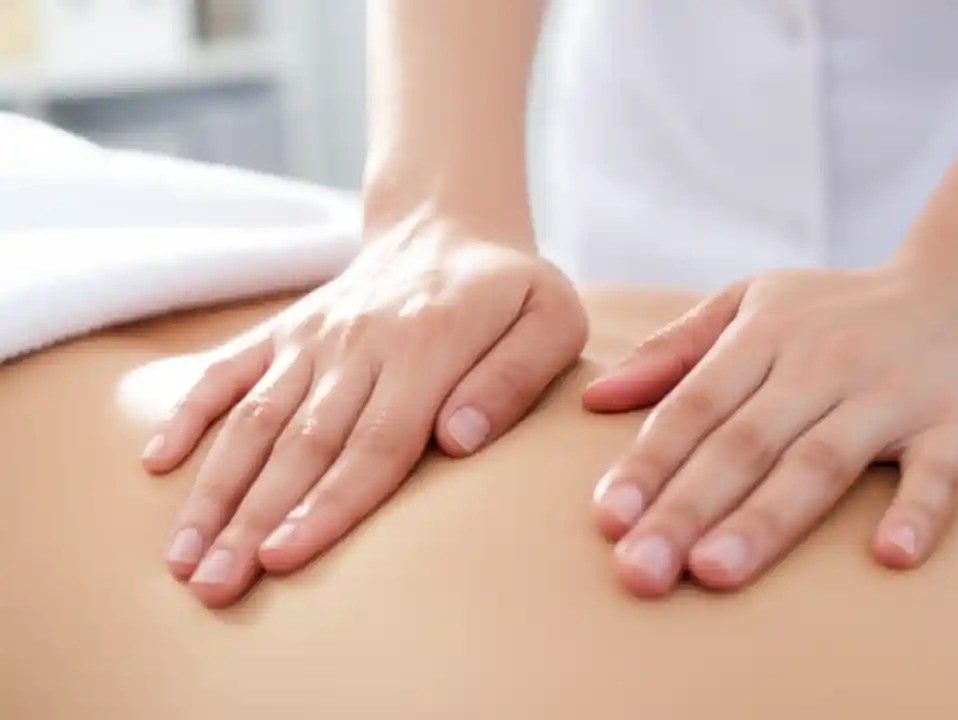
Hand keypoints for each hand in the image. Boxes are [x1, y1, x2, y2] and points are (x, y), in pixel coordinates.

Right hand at [142, 215, 586, 606]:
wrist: (448, 224)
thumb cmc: (510, 289)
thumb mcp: (551, 320)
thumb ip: (514, 378)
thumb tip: (457, 441)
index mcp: (428, 344)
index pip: (375, 442)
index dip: (328, 505)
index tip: (284, 559)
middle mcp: (359, 342)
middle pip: (302, 444)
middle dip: (255, 520)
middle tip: (217, 588)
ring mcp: (313, 335)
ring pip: (255, 418)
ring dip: (216, 489)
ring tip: (183, 560)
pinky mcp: (284, 329)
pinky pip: (227, 369)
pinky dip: (189, 412)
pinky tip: (156, 464)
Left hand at [582, 266, 957, 596]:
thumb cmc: (838, 310)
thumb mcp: (751, 303)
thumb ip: (674, 351)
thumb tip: (593, 399)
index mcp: (765, 336)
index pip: (696, 406)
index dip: (650, 463)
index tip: (607, 520)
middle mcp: (822, 363)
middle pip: (745, 443)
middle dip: (687, 509)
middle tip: (640, 572)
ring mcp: (892, 392)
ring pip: (822, 460)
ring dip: (768, 518)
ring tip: (715, 574)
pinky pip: (940, 470)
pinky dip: (919, 510)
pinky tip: (890, 555)